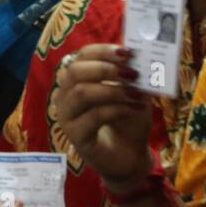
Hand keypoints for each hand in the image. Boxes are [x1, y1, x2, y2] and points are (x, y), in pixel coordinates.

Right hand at [54, 44, 151, 187]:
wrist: (130, 155)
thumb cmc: (128, 119)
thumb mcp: (135, 91)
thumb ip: (134, 73)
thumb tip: (140, 54)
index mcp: (77, 78)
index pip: (82, 55)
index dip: (104, 51)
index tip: (128, 53)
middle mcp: (65, 94)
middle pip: (75, 71)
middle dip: (106, 69)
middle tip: (132, 73)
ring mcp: (66, 116)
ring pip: (81, 92)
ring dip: (112, 90)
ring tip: (135, 93)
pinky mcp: (75, 136)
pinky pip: (93, 116)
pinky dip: (117, 109)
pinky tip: (134, 110)